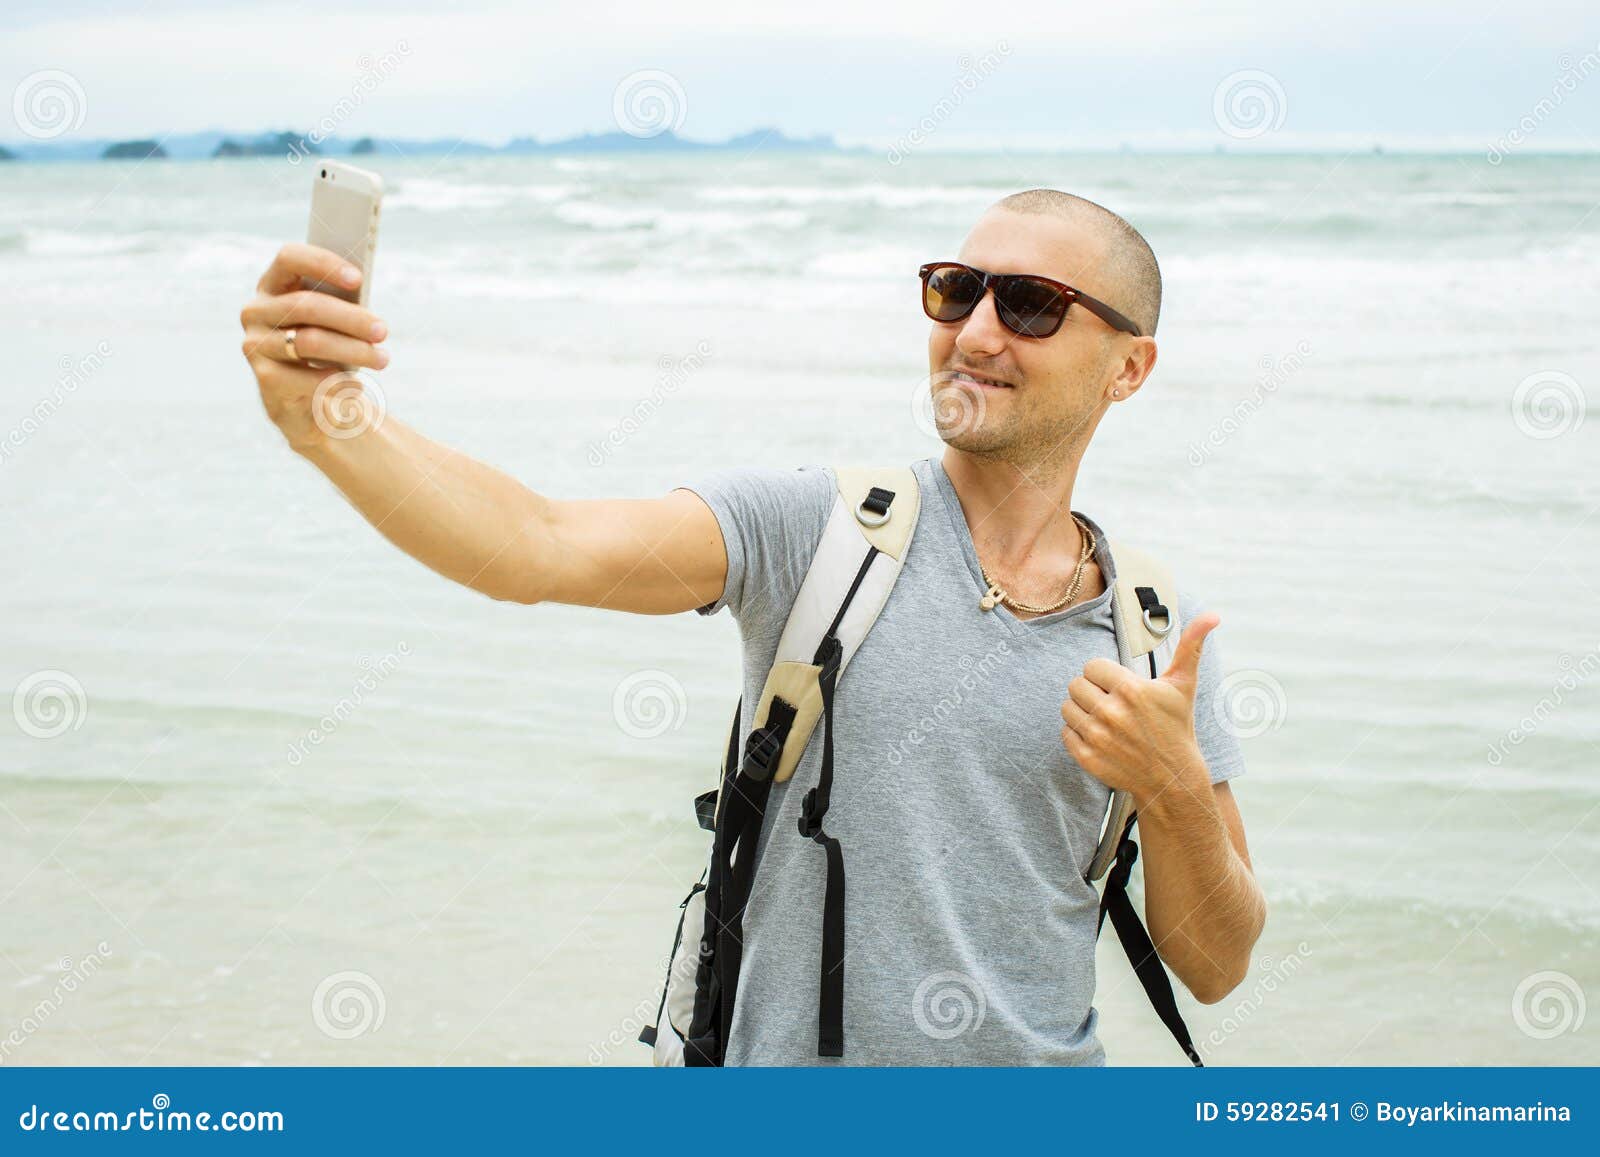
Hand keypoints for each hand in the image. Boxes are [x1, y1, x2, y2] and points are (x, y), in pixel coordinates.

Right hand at [239, 243, 388, 450]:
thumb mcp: (332, 321)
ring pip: (309, 342)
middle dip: (350, 318)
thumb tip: (368, 313)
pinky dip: (337, 381)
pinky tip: (356, 385)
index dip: (323, 264)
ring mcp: (256, 343)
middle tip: (382, 331)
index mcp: (274, 284)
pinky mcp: (264, 376)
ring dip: (352, 350)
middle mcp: (257, 310)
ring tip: (381, 359)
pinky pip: (306, 378)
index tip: (359, 279)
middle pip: (306, 305)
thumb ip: (342, 306)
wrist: (304, 396)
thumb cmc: (325, 346)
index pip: (289, 258)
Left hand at [1060, 613, 1218, 806]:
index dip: (1105, 675)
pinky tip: (1099, 736)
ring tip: (1104, 718)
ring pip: (1067, 707)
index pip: (1092, 666)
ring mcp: (1098, 737)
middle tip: (1112, 702)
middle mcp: (1111, 712)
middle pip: (1076, 685)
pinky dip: (1077, 733)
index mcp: (1131, 690)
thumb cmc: (1176, 726)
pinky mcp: (1087, 757)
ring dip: (1082, 710)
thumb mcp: (1183, 685)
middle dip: (1092, 691)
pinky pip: (1065, 733)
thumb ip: (1191, 646)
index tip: (1120, 686)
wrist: (1171, 777)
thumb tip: (1212, 615)